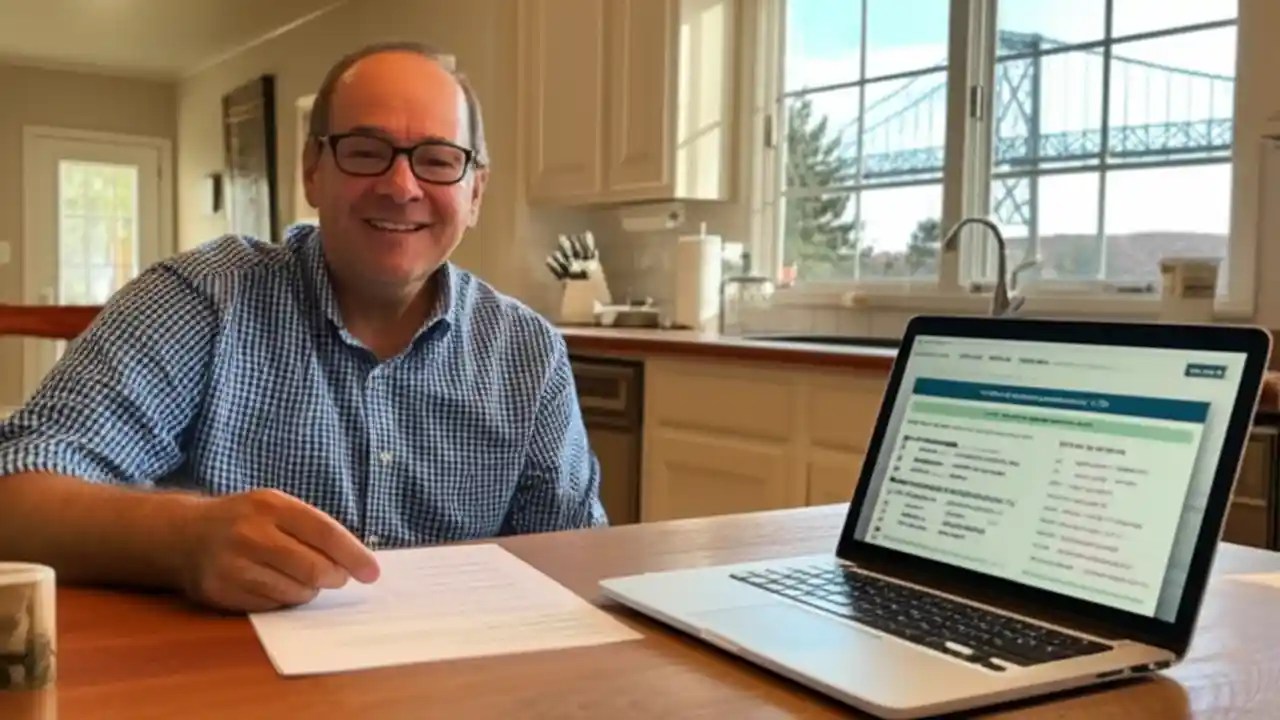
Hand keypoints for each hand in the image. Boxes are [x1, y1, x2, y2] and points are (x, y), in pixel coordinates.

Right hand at [177, 489, 380, 611]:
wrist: (183, 535)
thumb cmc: (244, 520)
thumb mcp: (275, 507)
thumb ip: (311, 528)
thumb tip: (354, 561)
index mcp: (270, 505)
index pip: (324, 532)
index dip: (353, 554)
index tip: (372, 572)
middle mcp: (250, 533)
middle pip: (312, 568)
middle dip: (333, 577)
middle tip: (337, 578)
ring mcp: (233, 564)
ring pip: (294, 591)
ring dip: (308, 591)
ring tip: (300, 577)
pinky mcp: (221, 591)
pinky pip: (271, 606)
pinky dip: (283, 600)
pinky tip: (274, 585)